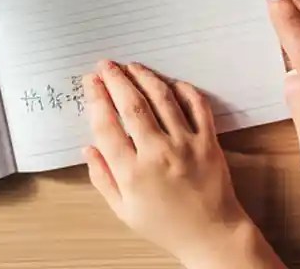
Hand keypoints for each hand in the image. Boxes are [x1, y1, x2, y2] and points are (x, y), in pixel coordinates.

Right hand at [83, 61, 284, 268]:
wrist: (211, 235)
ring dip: (144, 77)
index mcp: (132, 174)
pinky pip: (196, 105)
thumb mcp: (123, 210)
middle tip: (106, 65)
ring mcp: (186, 145)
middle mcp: (158, 154)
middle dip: (115, 80)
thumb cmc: (165, 225)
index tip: (90, 82)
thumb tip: (88, 148)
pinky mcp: (209, 141)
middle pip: (131, 105)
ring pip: (162, 98)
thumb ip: (102, 178)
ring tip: (131, 66)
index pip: (107, 126)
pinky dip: (182, 89)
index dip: (96, 98)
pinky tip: (169, 82)